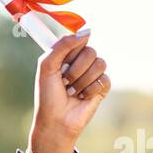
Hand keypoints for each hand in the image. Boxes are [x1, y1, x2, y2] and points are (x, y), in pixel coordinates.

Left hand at [28, 30, 110, 152]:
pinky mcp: (102, 87)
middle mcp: (81, 62)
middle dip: (76, 70)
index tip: (61, 65)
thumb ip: (62, 45)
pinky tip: (82, 98)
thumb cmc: (47, 95)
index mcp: (67, 55)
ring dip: (82, 81)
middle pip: (91, 51)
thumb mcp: (47, 66)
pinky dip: (91, 90)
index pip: (79, 40)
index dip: (71, 52)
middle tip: (64, 82)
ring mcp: (92, 74)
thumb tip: (88, 31)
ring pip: (100, 64)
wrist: (55, 120)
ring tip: (72, 92)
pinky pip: (105, 79)